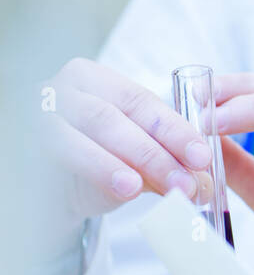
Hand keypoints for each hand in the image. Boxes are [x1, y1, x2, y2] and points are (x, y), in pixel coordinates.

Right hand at [35, 57, 212, 251]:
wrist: (49, 192)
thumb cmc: (97, 166)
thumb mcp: (137, 165)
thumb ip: (168, 167)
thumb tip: (204, 185)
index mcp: (100, 82)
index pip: (143, 102)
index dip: (175, 130)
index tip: (203, 159)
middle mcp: (68, 87)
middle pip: (118, 116)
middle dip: (156, 152)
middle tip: (187, 184)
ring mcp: (42, 108)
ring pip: (93, 126)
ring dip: (130, 160)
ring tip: (155, 188)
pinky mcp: (28, 134)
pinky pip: (64, 147)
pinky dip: (100, 167)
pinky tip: (125, 186)